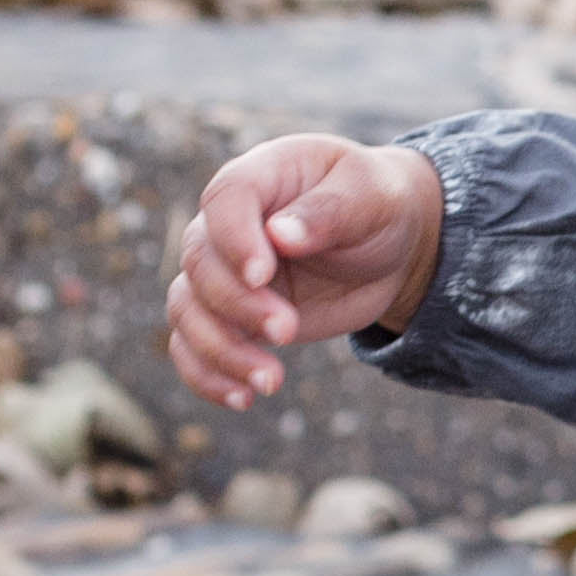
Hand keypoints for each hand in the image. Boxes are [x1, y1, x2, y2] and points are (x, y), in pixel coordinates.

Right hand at [163, 133, 443, 409]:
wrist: (388, 245)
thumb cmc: (378, 205)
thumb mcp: (371, 197)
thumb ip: (330, 211)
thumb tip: (282, 235)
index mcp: (261, 177)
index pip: (225, 199)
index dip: (235, 239)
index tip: (263, 276)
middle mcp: (227, 224)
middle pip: (200, 263)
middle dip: (239, 304)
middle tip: (288, 330)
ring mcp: (222, 271)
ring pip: (187, 310)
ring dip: (220, 350)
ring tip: (270, 381)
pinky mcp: (229, 315)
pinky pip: (191, 346)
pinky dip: (207, 375)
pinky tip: (244, 398)